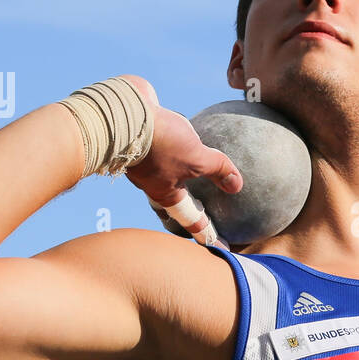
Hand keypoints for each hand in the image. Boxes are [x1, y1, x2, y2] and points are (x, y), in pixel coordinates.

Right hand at [117, 76, 242, 247]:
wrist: (121, 111)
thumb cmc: (159, 141)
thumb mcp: (196, 158)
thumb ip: (218, 170)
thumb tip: (236, 186)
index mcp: (165, 194)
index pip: (191, 219)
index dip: (206, 233)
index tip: (220, 248)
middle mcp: (152, 182)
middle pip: (172, 204)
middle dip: (186, 213)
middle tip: (201, 217)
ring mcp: (145, 163)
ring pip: (165, 177)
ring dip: (178, 181)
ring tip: (193, 178)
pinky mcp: (144, 141)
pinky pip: (163, 150)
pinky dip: (174, 151)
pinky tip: (185, 138)